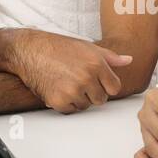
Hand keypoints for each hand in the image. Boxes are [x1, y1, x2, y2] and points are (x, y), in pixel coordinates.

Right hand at [10, 30, 133, 113]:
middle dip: (92, 92)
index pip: (115, 88)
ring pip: (86, 105)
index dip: (105, 85)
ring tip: (66, 82)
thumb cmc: (56, 47)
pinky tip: (58, 88)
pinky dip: (65, 103)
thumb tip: (128, 60)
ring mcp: (73, 90)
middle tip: (77, 80)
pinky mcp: (59, 101)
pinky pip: (71, 110)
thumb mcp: (86, 47)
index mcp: (97, 64)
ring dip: (78, 98)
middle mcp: (87, 77)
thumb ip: (110, 57)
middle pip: (101, 99)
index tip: (96, 80)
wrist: (29, 50)